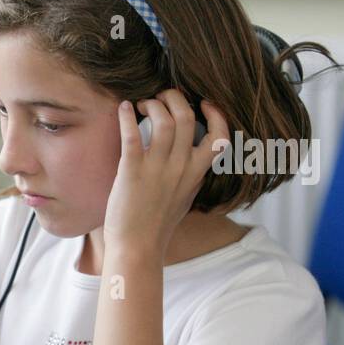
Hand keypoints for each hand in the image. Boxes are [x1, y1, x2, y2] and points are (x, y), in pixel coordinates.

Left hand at [103, 89, 228, 256]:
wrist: (137, 247)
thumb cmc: (156, 226)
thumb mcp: (184, 199)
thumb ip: (190, 177)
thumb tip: (193, 161)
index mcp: (196, 174)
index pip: (220, 138)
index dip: (216, 115)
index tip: (204, 103)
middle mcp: (180, 168)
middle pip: (187, 118)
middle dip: (175, 99)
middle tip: (161, 96)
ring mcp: (158, 169)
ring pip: (164, 120)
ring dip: (152, 105)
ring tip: (141, 104)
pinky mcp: (133, 172)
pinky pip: (133, 135)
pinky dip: (127, 116)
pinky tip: (123, 109)